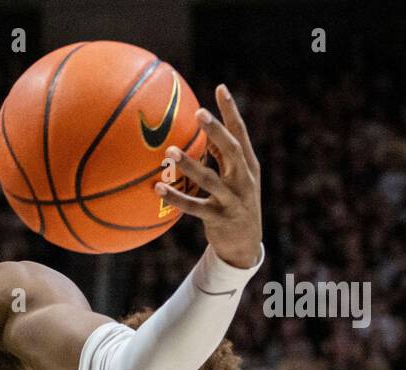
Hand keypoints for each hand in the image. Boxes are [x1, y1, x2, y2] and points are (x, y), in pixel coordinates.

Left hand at [155, 84, 261, 268]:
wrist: (245, 245)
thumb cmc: (235, 204)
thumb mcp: (234, 178)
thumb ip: (220, 156)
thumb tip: (201, 131)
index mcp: (248, 165)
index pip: (241, 132)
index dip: (231, 111)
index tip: (220, 88)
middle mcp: (244, 180)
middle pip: (232, 150)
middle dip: (216, 131)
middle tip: (198, 113)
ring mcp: (233, 200)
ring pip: (211, 179)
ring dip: (190, 165)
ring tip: (170, 151)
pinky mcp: (219, 218)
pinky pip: (195, 207)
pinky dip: (177, 198)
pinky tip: (158, 189)